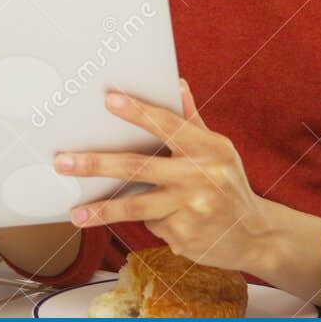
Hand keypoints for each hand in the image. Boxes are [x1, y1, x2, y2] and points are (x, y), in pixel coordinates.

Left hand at [54, 79, 277, 272]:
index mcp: (210, 148)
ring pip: (136, 207)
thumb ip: (192, 121)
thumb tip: (176, 85)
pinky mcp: (186, 237)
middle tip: (63, 162)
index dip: (137, 111)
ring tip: (75, 214)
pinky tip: (166, 220)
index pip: (168, 124)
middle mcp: (202, 177)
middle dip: (97, 164)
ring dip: (101, 210)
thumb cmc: (228, 183)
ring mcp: (193, 209)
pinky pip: (153, 224)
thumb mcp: (219, 150)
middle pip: (139, 167)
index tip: (108, 100)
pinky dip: (150, 220)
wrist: (257, 236)